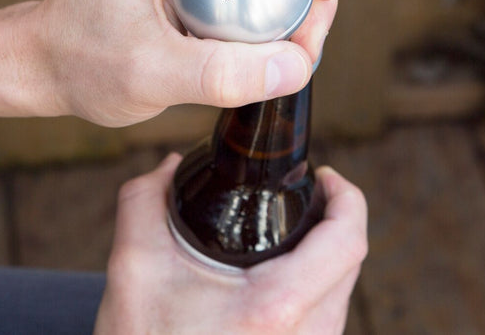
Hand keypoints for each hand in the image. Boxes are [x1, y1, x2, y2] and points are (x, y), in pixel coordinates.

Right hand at [94, 154, 366, 334]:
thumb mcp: (133, 268)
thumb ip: (146, 202)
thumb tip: (173, 166)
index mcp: (273, 310)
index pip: (346, 243)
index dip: (348, 198)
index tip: (323, 177)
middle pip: (351, 264)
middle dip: (334, 220)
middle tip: (304, 194)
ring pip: (342, 293)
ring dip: (327, 254)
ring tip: (294, 230)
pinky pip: (328, 318)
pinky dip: (317, 286)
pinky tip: (284, 274)